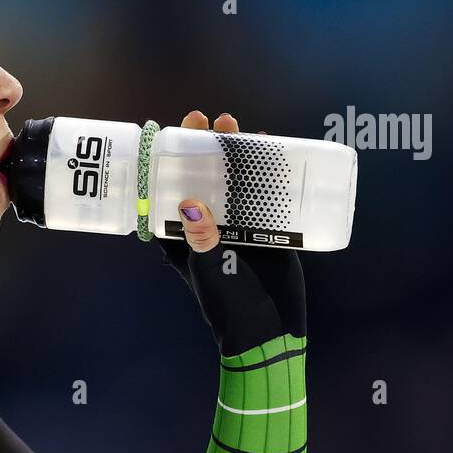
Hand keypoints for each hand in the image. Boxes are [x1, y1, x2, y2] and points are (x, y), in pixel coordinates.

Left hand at [154, 110, 306, 355]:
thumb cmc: (228, 306)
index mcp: (186, 234)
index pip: (175, 188)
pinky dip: (270, 175)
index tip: (180, 130)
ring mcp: (241, 225)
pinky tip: (276, 152)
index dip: (175, 159)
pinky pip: (268, 197)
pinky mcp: (272, 230)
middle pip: (208, 177)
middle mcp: (211, 225)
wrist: (269, 333)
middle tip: (214, 120)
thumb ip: (200, 239)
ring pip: (238, 182)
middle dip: (209, 148)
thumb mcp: (208, 271)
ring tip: (242, 127)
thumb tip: (190, 202)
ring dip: (239, 155)